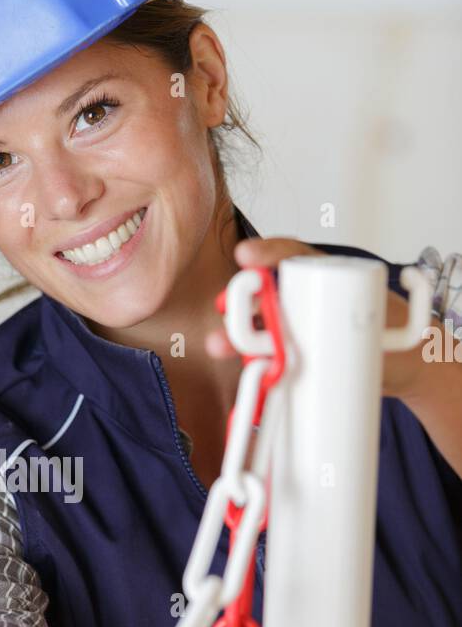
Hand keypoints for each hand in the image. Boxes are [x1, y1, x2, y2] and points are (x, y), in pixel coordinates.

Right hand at [206, 236, 423, 399]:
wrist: (404, 373)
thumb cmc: (400, 341)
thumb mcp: (404, 323)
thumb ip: (404, 316)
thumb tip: (397, 298)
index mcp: (327, 280)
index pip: (293, 257)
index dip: (269, 253)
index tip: (248, 257)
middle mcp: (306, 302)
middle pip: (266, 296)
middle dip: (241, 301)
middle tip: (229, 308)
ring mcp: (296, 332)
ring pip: (258, 329)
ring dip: (235, 334)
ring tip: (221, 345)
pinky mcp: (291, 361)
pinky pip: (265, 360)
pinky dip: (249, 365)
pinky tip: (242, 373)